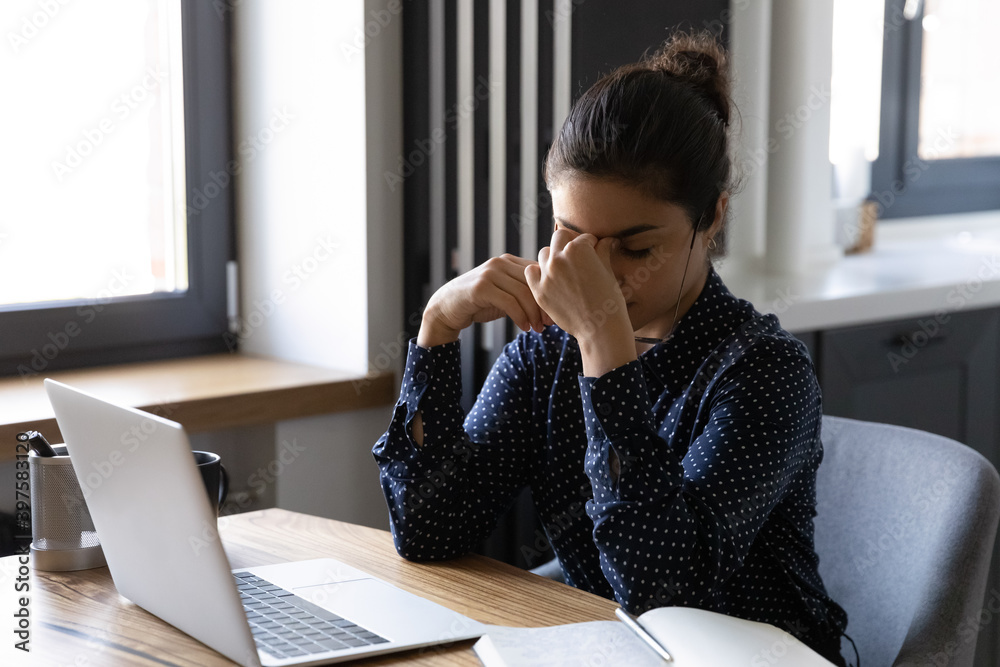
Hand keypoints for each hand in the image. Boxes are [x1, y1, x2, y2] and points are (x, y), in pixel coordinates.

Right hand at [417, 254, 553, 347]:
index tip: (554, 314)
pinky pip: (509, 302)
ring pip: (522, 293)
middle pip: (532, 283)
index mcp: (509, 261)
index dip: (549, 294)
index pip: (537, 274)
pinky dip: (520, 317)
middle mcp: (500, 263)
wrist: (446, 308)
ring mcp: (489, 273)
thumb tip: (550, 305)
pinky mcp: (481, 287)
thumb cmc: (478, 303)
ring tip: (537, 329)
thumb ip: (522, 292)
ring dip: (533, 314)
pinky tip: (524, 328)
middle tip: (549, 324)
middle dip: (544, 306)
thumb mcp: (504, 295)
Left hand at [524, 231, 635, 375]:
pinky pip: (530, 271)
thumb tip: (608, 240)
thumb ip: (603, 252)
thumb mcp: (608, 272)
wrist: (599, 328)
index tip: (594, 253)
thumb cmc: (609, 300)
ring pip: (545, 253)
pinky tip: (549, 279)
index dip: (591, 245)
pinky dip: (538, 272)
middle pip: (560, 238)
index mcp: (578, 249)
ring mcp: (547, 274)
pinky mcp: (538, 290)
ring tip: (564, 270)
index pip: (583, 238)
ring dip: (553, 258)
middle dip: (569, 244)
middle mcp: (559, 257)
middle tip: (577, 257)